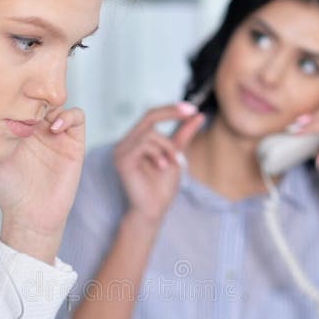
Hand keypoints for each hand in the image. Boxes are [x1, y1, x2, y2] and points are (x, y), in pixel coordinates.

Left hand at [0, 106, 85, 261]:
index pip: (23, 96)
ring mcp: (57, 133)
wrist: (29, 213)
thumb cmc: (9, 189)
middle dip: (35, 91)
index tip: (9, 94)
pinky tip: (53, 128)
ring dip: (51, 103)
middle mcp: (39, 126)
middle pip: (42, 94)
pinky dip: (68, 116)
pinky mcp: (74, 143)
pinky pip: (77, 117)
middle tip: (26, 99)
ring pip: (60, 101)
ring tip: (39, 116)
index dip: (18, 90)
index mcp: (20, 125)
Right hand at [113, 102, 204, 224]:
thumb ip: (183, 135)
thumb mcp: (176, 155)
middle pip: (148, 116)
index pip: (151, 116)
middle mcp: (125, 143)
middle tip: (191, 113)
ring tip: (173, 162)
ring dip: (167, 145)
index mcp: (135, 141)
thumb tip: (198, 115)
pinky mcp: (122, 161)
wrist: (155, 210)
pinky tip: (162, 167)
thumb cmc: (162, 187)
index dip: (171, 109)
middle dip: (172, 113)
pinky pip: (143, 144)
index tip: (192, 108)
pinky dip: (158, 153)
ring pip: (149, 132)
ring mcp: (121, 151)